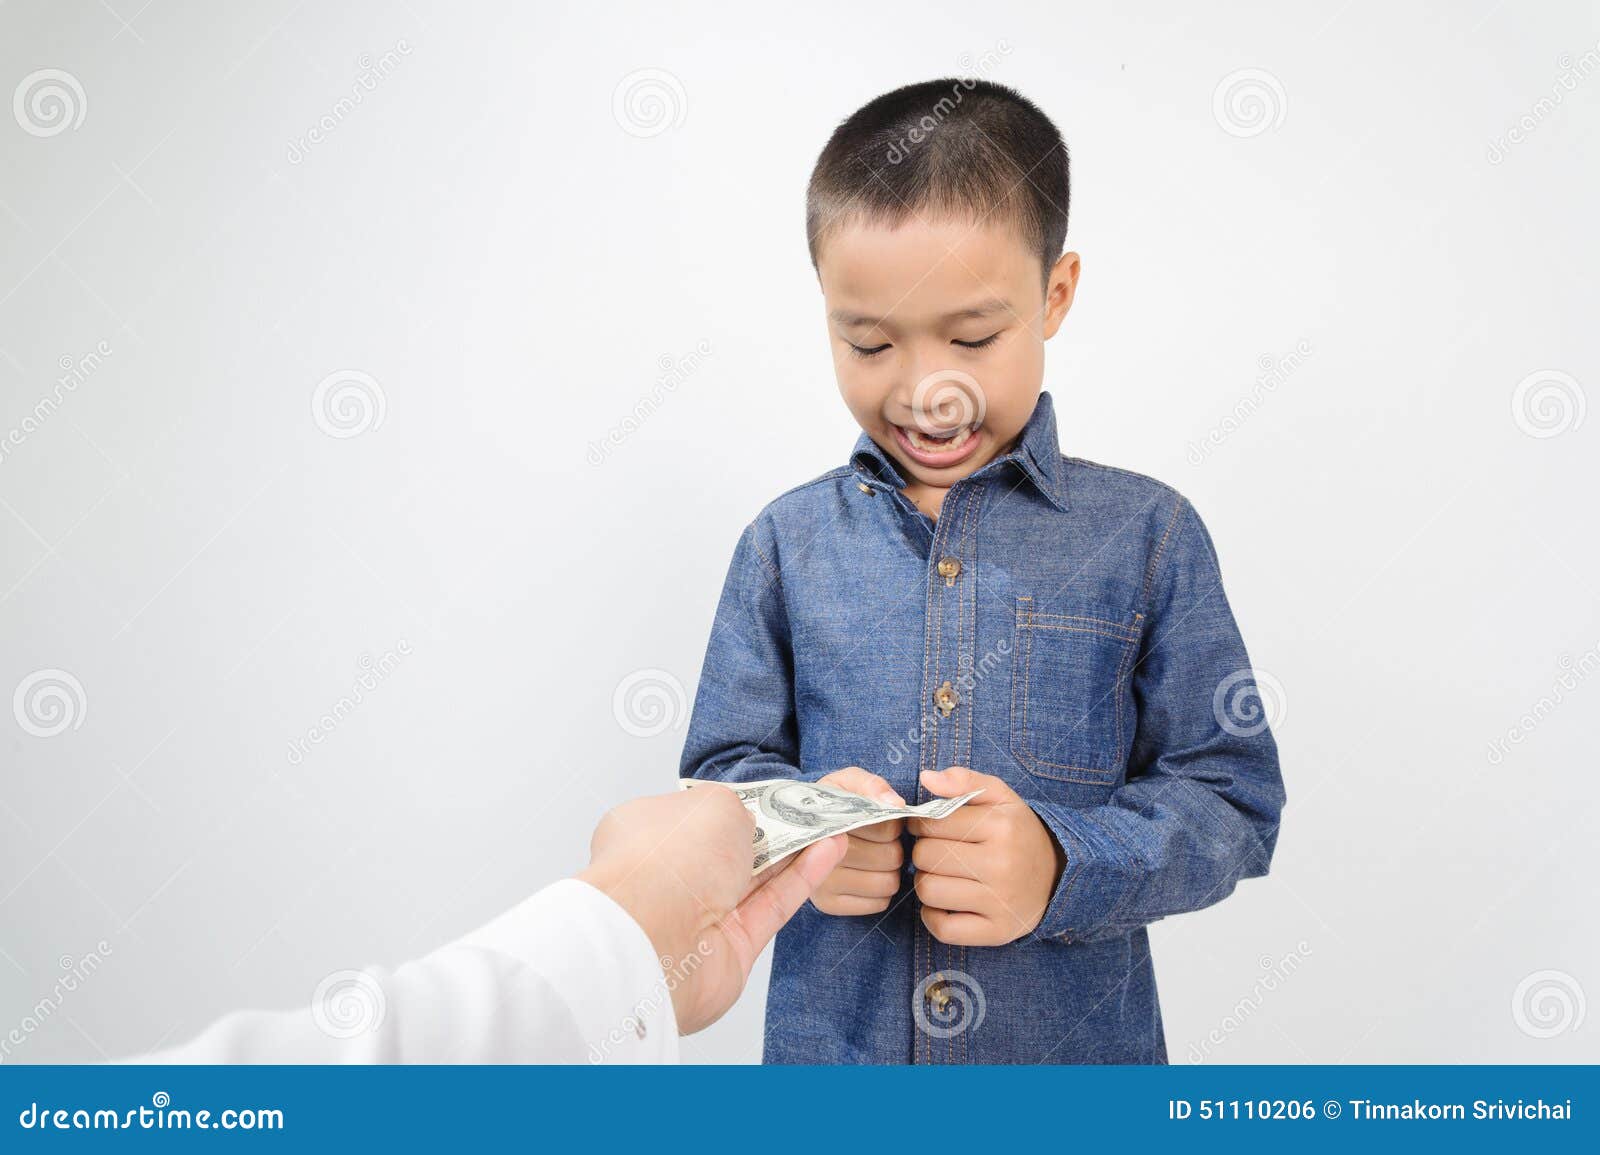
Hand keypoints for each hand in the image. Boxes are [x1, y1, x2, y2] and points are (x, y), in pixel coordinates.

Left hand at [577, 787, 847, 1033]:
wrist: (657, 938)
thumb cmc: (671, 858)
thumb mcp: (713, 803)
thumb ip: (738, 808)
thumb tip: (748, 824)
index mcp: (647, 832)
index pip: (694, 814)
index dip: (734, 805)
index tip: (774, 797)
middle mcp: (670, 874)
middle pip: (729, 849)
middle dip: (771, 831)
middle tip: (812, 812)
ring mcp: (700, 914)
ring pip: (756, 878)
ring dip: (796, 852)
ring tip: (833, 825)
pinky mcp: (731, 948)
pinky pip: (773, 905)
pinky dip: (802, 878)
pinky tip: (830, 850)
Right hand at [808, 767, 906, 916]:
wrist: (803, 829)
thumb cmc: (833, 803)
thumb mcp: (848, 781)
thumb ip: (872, 785)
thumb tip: (896, 805)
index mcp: (826, 820)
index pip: (885, 827)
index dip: (891, 823)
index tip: (879, 819)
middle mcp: (817, 855)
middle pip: (890, 857)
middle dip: (892, 846)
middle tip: (879, 841)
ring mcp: (820, 884)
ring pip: (887, 883)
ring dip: (889, 870)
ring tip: (874, 857)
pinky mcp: (828, 905)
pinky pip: (878, 903)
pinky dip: (880, 891)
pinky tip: (867, 876)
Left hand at [906, 766, 1065, 945]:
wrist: (1058, 877)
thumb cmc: (1017, 833)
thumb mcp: (999, 797)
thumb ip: (964, 780)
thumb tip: (926, 777)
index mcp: (1001, 826)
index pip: (931, 823)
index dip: (921, 824)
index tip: (930, 827)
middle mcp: (1003, 864)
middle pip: (925, 857)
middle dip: (923, 853)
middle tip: (938, 852)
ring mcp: (1001, 902)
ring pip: (928, 891)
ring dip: (926, 883)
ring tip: (942, 875)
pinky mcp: (997, 932)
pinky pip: (943, 928)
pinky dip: (933, 917)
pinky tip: (944, 904)